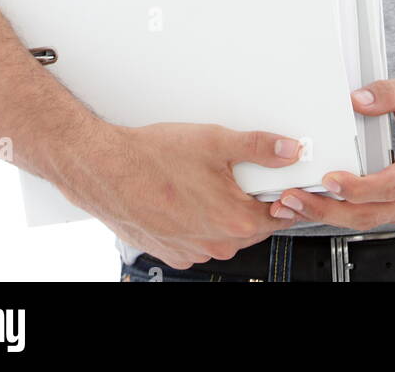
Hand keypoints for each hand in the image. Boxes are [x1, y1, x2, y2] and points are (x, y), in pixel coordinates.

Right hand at [60, 119, 305, 269]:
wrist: (107, 171)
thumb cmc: (154, 158)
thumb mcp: (215, 141)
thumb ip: (259, 147)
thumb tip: (288, 150)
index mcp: (234, 220)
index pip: (280, 216)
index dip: (285, 196)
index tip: (284, 183)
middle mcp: (216, 244)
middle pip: (252, 226)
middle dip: (252, 202)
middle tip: (239, 173)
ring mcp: (193, 252)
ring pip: (225, 235)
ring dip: (224, 213)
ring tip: (205, 181)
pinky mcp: (173, 253)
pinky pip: (199, 241)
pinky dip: (200, 223)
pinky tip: (186, 198)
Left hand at [270, 77, 394, 229]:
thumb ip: (387, 93)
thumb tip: (357, 100)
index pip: (391, 185)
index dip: (359, 187)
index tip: (331, 180)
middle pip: (372, 212)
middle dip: (330, 210)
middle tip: (296, 200)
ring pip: (369, 220)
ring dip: (330, 217)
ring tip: (296, 206)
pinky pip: (372, 217)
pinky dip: (342, 215)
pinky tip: (318, 207)